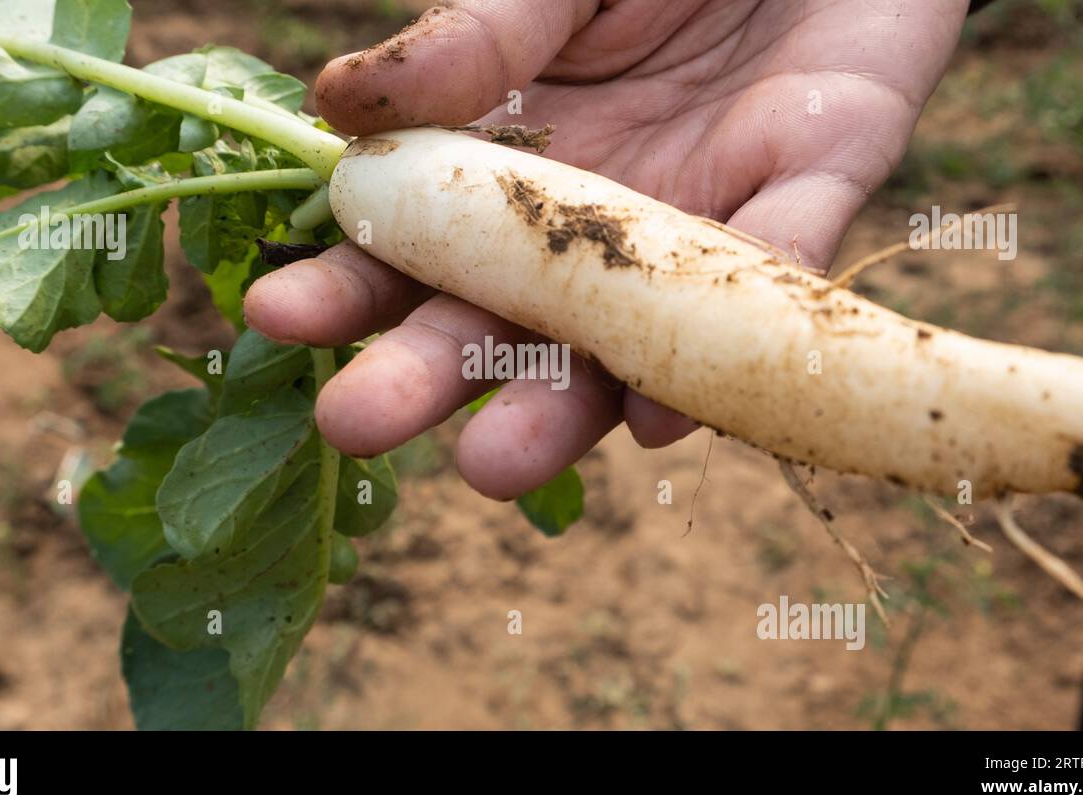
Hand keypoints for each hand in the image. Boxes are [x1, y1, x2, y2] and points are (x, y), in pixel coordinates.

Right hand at [244, 0, 969, 499]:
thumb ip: (469, 39)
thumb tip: (333, 105)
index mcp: (516, 167)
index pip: (420, 249)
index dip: (350, 286)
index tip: (273, 317)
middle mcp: (597, 228)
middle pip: (506, 324)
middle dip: (428, 376)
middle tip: (353, 423)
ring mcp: (698, 228)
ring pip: (624, 346)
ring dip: (560, 412)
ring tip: (492, 465)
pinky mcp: (809, 195)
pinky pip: (768, 285)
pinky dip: (719, 351)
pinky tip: (663, 416)